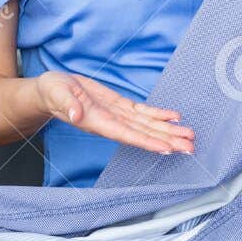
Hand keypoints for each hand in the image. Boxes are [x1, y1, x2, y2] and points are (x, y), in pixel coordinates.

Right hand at [34, 71, 194, 154]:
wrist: (51, 91)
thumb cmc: (51, 92)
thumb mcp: (55, 92)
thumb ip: (66, 104)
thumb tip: (76, 115)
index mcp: (96, 121)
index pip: (126, 134)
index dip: (146, 141)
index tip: (166, 149)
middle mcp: (111, 122)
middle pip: (143, 134)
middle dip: (167, 141)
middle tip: (190, 148)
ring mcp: (117, 115)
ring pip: (147, 125)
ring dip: (169, 131)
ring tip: (190, 137)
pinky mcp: (120, 106)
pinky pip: (143, 113)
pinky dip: (160, 115)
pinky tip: (175, 118)